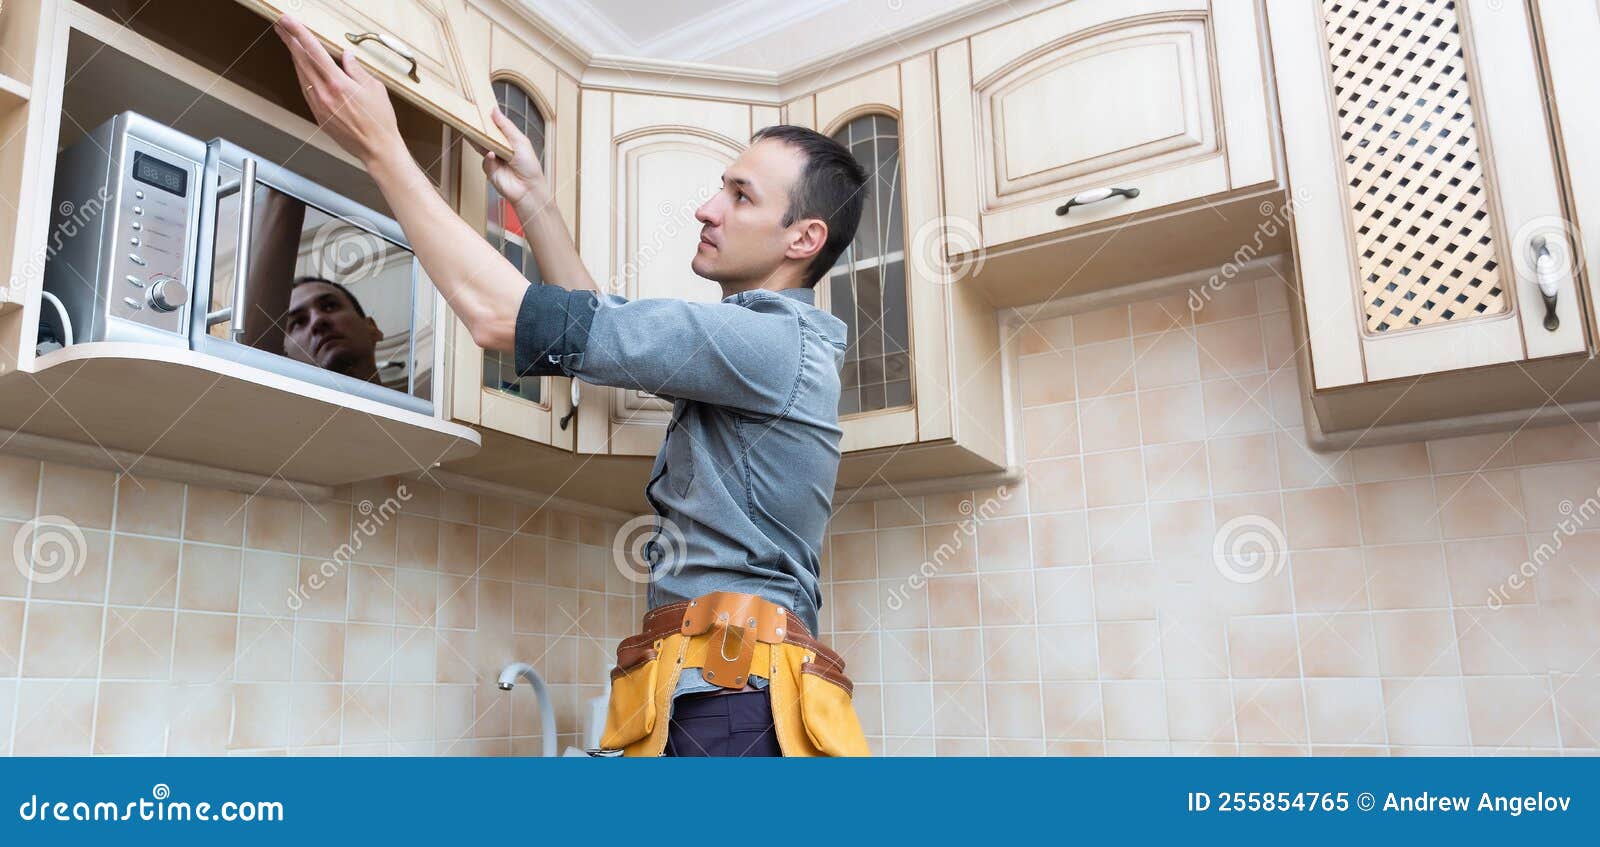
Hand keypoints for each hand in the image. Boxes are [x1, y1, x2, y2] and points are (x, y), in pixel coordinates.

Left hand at [275, 15, 404, 165]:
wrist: (376, 149)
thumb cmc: (379, 121)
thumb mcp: (374, 88)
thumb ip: (356, 70)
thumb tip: (346, 56)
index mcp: (338, 83)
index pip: (314, 51)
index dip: (299, 33)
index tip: (288, 22)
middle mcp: (324, 93)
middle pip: (302, 60)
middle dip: (290, 40)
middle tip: (282, 27)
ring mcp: (319, 105)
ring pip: (301, 74)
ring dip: (294, 57)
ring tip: (290, 43)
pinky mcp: (318, 115)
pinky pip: (306, 89)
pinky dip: (302, 74)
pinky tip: (301, 68)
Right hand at [477, 107, 547, 207]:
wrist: (528, 188)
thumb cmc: (529, 165)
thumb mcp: (520, 140)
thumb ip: (506, 126)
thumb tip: (494, 110)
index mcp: (507, 139)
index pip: (494, 126)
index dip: (486, 119)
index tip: (477, 108)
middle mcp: (498, 148)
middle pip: (484, 135)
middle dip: (478, 128)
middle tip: (470, 118)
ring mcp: (492, 159)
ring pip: (481, 146)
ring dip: (478, 140)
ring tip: (474, 131)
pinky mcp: (489, 170)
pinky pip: (484, 160)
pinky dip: (488, 158)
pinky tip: (492, 155)